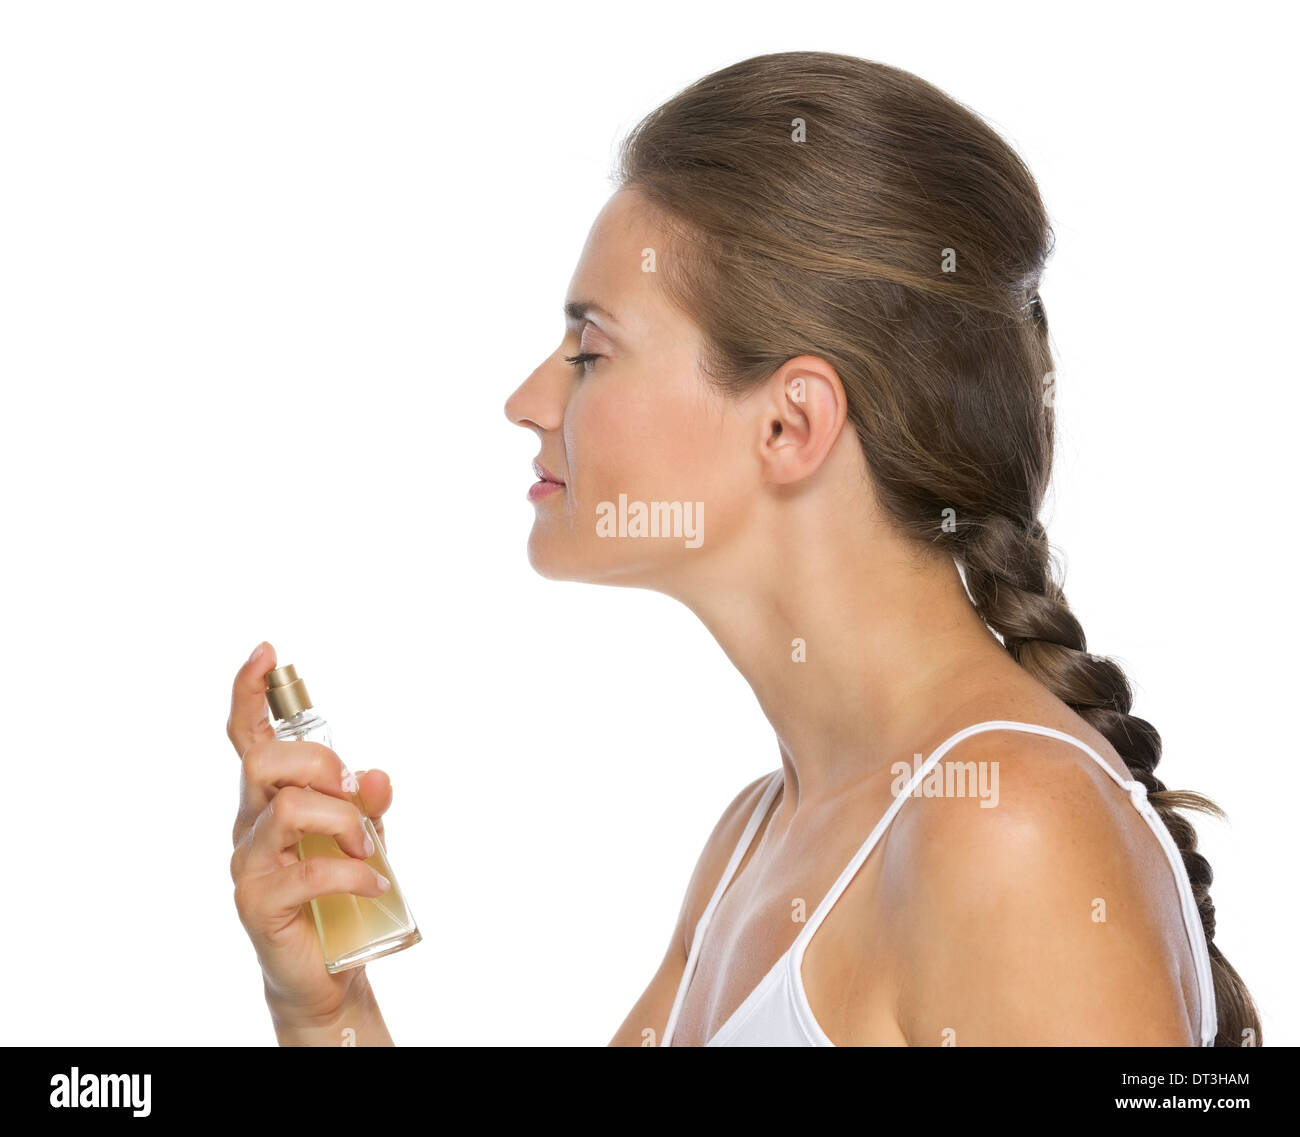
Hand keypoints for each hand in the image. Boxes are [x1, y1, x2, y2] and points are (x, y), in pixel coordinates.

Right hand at [227, 641, 394, 1025]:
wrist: (324, 971)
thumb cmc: (337, 891)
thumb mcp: (362, 836)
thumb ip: (369, 803)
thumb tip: (378, 777)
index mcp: (269, 798)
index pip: (248, 737)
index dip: (249, 693)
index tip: (266, 652)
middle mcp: (250, 824)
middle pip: (265, 763)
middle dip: (322, 765)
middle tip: (357, 796)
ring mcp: (249, 864)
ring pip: (289, 810)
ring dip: (344, 821)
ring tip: (368, 848)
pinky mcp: (259, 904)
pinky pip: (308, 870)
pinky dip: (354, 871)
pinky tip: (374, 881)